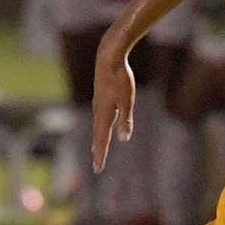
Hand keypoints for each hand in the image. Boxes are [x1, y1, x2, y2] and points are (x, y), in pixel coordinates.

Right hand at [89, 44, 136, 173]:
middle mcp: (98, 110)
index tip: (98, 169)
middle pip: (98, 135)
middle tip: (97, 165)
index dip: (101, 155)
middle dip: (98, 151)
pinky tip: (101, 124)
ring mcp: (98, 103)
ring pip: (98, 125)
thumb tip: (123, 139)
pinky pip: (99, 116)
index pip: (102, 139)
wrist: (109, 55)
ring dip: (98, 139)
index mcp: (104, 113)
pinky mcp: (100, 95)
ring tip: (96, 149)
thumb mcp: (127, 99)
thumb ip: (126, 119)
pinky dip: (100, 126)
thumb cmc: (120, 77)